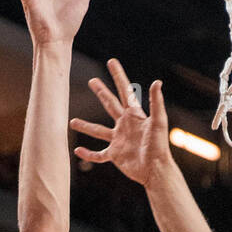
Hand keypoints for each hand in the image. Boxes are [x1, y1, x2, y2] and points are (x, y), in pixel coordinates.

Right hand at [70, 59, 172, 186]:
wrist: (155, 170)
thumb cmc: (159, 146)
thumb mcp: (158, 122)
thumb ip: (156, 102)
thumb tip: (157, 82)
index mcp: (134, 115)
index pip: (124, 91)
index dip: (118, 75)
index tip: (111, 61)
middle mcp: (125, 125)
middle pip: (110, 104)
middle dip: (101, 92)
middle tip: (92, 81)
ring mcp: (118, 140)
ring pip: (98, 131)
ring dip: (86, 126)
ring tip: (72, 122)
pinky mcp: (115, 155)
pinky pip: (98, 155)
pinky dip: (88, 154)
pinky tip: (77, 151)